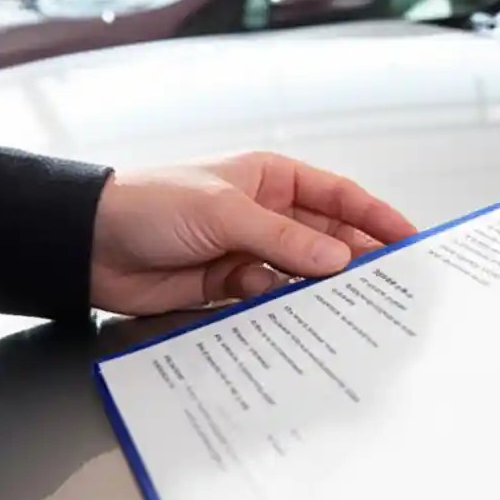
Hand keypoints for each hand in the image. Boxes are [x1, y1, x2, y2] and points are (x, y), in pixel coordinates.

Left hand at [90, 152, 416, 315]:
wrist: (88, 245)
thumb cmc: (152, 203)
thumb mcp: (225, 212)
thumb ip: (284, 240)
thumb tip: (340, 261)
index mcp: (272, 179)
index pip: (339, 197)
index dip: (377, 217)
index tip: (411, 240)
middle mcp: (267, 214)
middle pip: (328, 239)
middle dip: (357, 261)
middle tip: (391, 286)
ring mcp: (250, 252)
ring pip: (303, 275)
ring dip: (320, 290)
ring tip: (351, 310)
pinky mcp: (230, 287)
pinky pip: (272, 300)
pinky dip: (283, 309)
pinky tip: (297, 320)